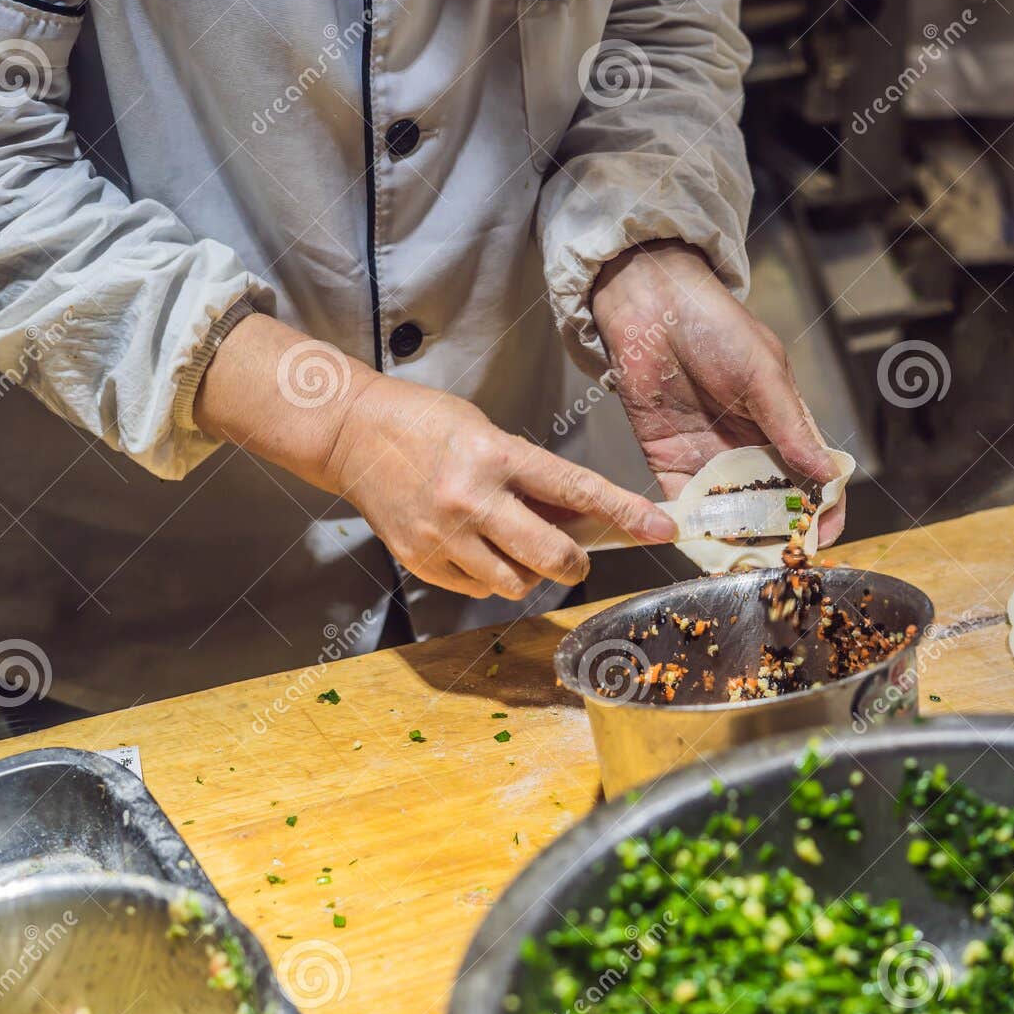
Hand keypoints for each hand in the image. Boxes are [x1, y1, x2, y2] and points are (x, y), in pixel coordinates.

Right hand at [196, 314, 674, 599]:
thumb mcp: (489, 433)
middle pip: (551, 556)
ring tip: (512, 546)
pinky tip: (476, 549)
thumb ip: (530, 478)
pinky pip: (477, 589)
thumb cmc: (427, 423)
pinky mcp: (420, 560)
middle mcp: (473, 499)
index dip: (626, 514)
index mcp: (497, 456)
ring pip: (516, 584)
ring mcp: (444, 535)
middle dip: (575, 564)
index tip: (662, 529)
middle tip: (575, 559)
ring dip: (530, 575)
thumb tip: (576, 519)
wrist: (351, 432)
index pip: (577, 491)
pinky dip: (489, 578)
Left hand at [591, 240, 845, 543]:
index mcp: (784, 425)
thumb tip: (828, 474)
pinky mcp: (670, 463)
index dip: (823, 511)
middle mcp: (750, 449)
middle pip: (773, 507)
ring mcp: (710, 460)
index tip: (821, 540)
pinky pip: (685, 507)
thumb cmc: (716, 326)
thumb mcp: (764, 374)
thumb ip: (791, 427)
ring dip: (737, 542)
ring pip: (731, 514)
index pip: (815, 478)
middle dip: (779, 538)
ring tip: (742, 569)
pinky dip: (693, 531)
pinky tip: (701, 551)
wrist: (650, 306)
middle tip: (779, 567)